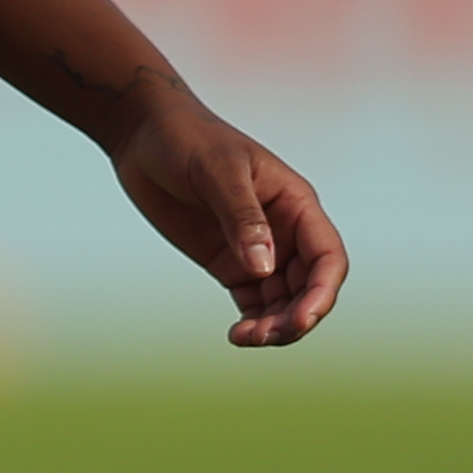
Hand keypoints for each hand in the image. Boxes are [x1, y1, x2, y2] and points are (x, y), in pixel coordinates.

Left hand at [105, 81, 348, 348]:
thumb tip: (264, 269)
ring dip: (274, 327)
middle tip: (262, 336)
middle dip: (296, 318)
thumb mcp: (217, 173)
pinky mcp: (230, 263)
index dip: (322, 293)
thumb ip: (242, 218)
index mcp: (296, 204)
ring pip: (284, 302)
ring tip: (244, 337)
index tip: (300, 320)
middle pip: (310, 288)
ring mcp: (259, 250)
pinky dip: (254, 324)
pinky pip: (255, 304)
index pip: (328, 258)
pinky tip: (236, 335)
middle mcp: (286, 231)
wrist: (144, 135)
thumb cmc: (187, 140)